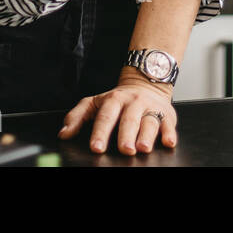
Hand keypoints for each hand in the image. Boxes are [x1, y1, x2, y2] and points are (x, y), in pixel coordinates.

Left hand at [58, 69, 177, 154]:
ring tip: (143, 148)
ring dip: (147, 135)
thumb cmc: (118, 100)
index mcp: (113, 100)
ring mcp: (151, 108)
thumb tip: (63, 134)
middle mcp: (133, 103)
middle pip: (129, 120)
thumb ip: (77, 117)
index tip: (97, 147)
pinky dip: (170, 133)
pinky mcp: (166, 115)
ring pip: (149, 121)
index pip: (105, 117)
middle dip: (126, 135)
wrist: (145, 83)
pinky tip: (168, 142)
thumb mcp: (95, 103)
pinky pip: (169, 124)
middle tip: (124, 150)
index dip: (101, 132)